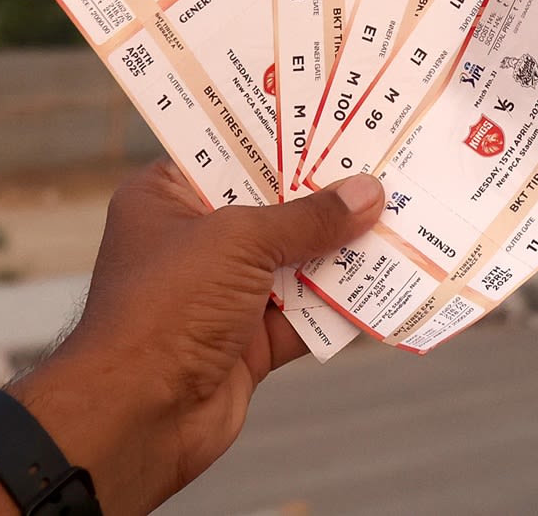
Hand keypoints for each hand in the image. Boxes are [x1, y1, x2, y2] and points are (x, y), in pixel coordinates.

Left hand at [11, 160, 383, 515]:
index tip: (336, 120)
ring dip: (341, 250)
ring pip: (294, 262)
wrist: (136, 418)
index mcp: (166, 198)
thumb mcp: (239, 241)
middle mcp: (193, 241)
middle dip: (325, 195)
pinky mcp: (247, 342)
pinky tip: (389, 282)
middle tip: (383, 164)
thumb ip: (307, 218)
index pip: (229, 153)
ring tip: (401, 215)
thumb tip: (367, 194)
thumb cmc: (166, 309)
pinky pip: (305, 315)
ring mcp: (221, 294)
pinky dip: (342, 305)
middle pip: (271, 208)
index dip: (281, 137)